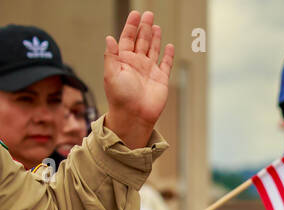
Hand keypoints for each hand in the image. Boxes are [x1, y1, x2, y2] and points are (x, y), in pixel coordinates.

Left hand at [103, 10, 174, 148]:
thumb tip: (109, 37)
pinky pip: (165, 64)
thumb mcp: (111, 74)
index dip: (131, 26)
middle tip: (149, 14)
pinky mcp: (161, 79)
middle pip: (141, 41)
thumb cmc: (120, 97)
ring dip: (154, 37)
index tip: (136, 14)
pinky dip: (167, 55)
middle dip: (145, 27)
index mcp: (123, 60)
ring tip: (156, 26)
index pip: (127, 38)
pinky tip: (169, 46)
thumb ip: (111, 55)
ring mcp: (149, 71)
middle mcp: (136, 63)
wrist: (134, 116)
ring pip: (153, 49)